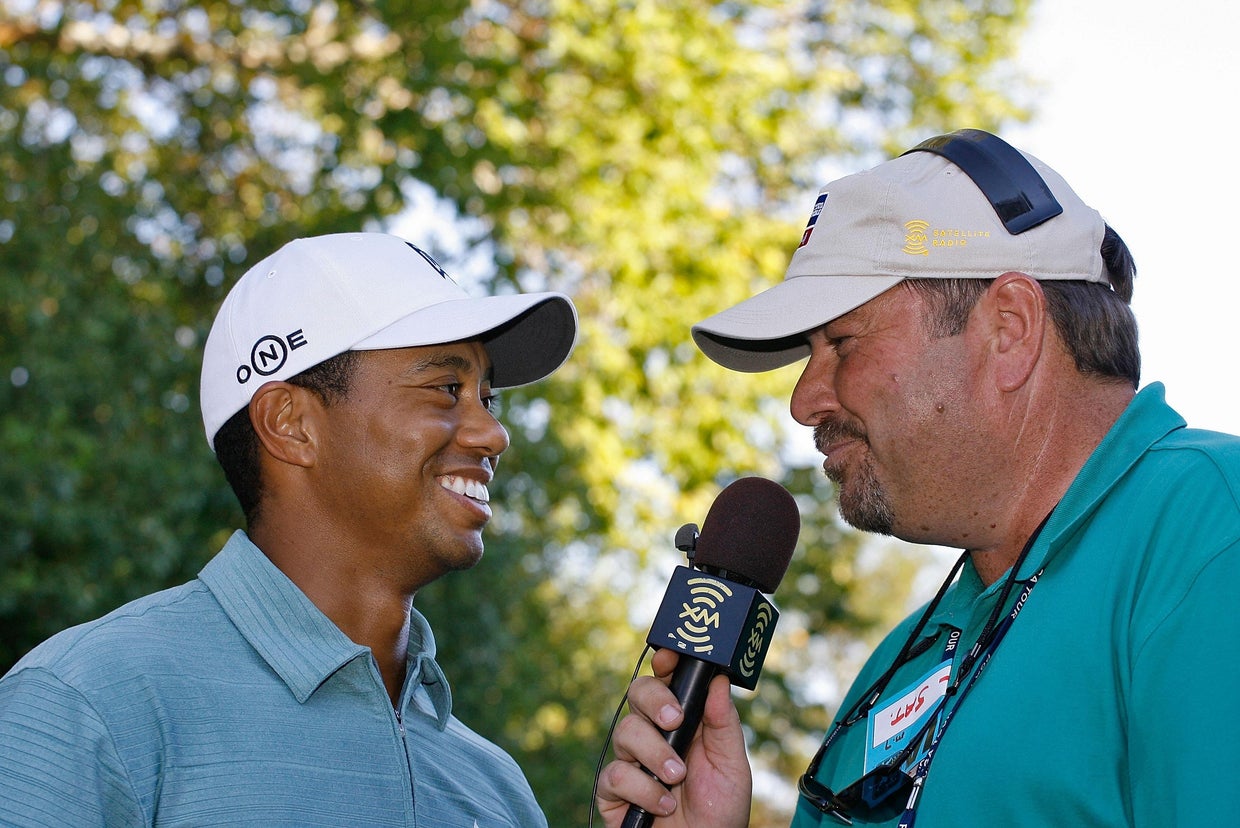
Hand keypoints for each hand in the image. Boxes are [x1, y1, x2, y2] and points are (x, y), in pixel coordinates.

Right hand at [595, 649, 751, 827]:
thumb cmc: (720, 811)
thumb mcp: (731, 765)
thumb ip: (723, 722)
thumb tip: (718, 679)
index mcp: (682, 722)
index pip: (666, 680)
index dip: (664, 663)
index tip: (670, 658)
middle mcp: (653, 735)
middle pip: (637, 693)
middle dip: (654, 700)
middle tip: (674, 720)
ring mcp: (631, 761)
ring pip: (625, 731)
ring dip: (655, 754)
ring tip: (676, 779)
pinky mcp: (613, 791)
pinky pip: (615, 775)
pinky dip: (643, 790)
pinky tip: (663, 805)